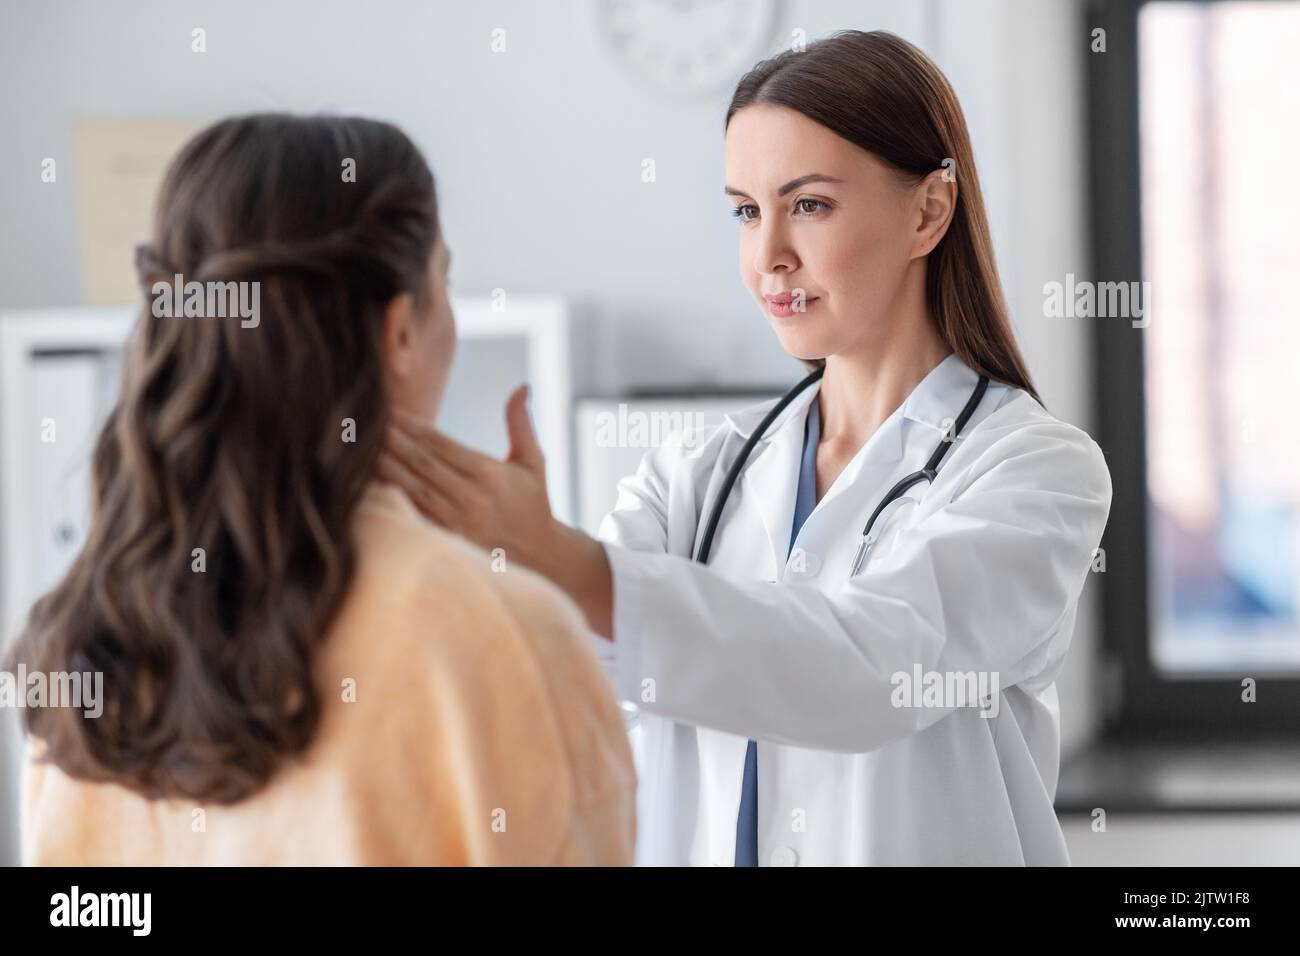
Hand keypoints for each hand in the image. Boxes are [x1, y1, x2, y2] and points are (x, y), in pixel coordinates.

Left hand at [379, 385, 613, 636]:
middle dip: (389, 439)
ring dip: (382, 465)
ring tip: (357, 446)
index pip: (440, 443)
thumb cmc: (534, 506)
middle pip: (420, 461)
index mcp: (488, 474)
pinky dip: (389, 498)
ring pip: (410, 487)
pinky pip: (411, 514)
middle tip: (362, 420)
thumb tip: (522, 386)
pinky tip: (367, 485)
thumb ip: (521, 423)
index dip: (412, 425)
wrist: (543, 559)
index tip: (388, 409)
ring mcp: (456, 522)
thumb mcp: (533, 463)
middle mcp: (471, 497)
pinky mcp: (446, 542)